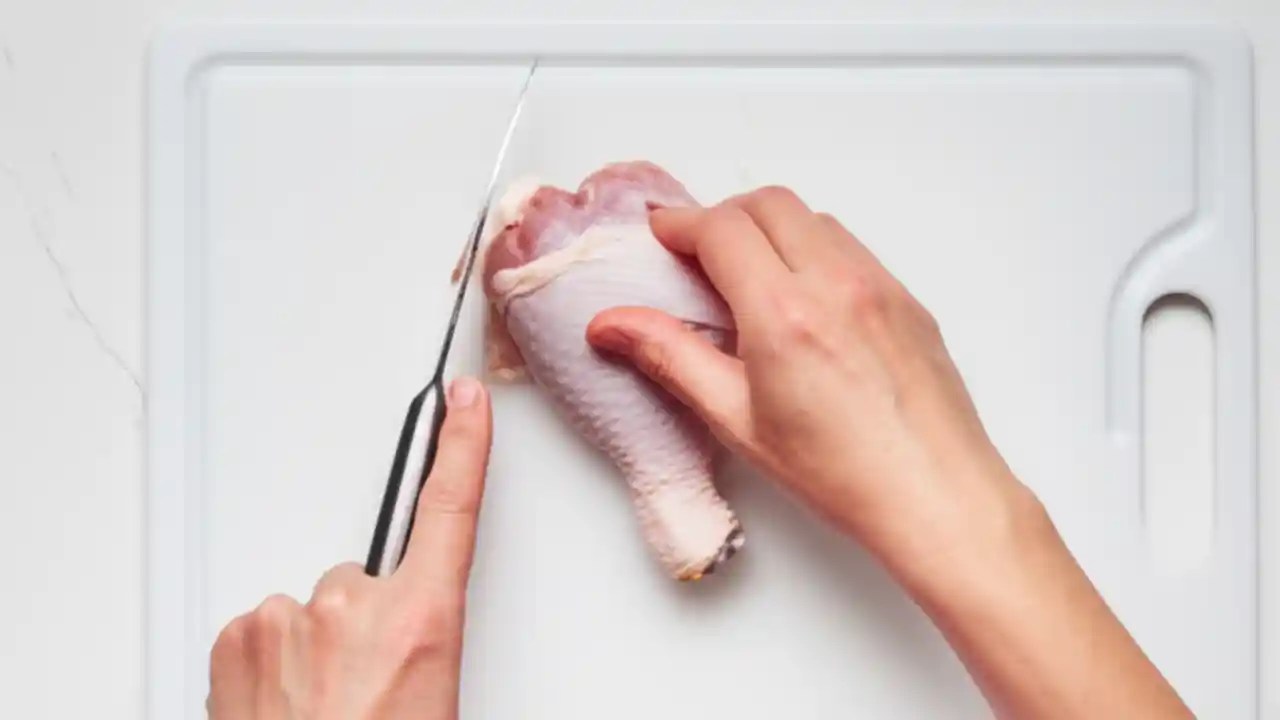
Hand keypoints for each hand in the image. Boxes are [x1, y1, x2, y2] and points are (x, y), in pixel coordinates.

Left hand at [207, 377, 490, 719]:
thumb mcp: (435, 699)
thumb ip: (422, 641)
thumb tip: (406, 639)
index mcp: (420, 624)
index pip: (449, 511)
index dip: (460, 447)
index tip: (461, 403)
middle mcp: (352, 607)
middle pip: (363, 580)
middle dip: (363, 622)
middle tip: (366, 689)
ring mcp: (287, 619)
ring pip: (311, 610)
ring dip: (314, 650)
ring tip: (320, 710)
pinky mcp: (237, 637)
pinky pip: (265, 630)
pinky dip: (272, 662)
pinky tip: (285, 708)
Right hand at [587, 187, 1022, 576]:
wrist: (937, 496)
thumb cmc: (838, 473)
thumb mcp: (737, 420)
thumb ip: (671, 358)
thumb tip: (610, 324)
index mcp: (783, 312)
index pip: (722, 228)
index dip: (680, 223)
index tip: (659, 234)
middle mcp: (834, 282)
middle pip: (768, 204)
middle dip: (722, 215)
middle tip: (695, 250)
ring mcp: (879, 284)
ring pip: (814, 218)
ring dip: (771, 227)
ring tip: (748, 273)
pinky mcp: (907, 299)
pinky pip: (851, 247)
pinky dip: (813, 247)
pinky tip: (801, 296)